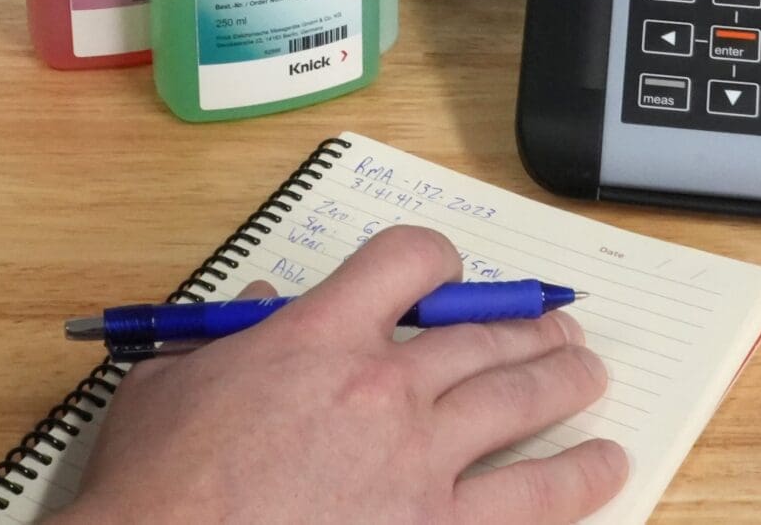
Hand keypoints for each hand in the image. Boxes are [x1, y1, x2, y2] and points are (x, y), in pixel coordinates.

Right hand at [60, 227, 627, 524]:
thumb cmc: (156, 488)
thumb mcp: (170, 383)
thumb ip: (225, 335)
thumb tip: (262, 305)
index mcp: (320, 338)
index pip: (407, 260)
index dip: (434, 260)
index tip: (446, 277)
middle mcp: (384, 389)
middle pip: (481, 334)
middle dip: (525, 325)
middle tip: (554, 327)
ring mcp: (419, 465)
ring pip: (520, 403)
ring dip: (564, 384)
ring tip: (591, 377)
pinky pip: (530, 503)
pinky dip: (577, 483)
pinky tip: (604, 472)